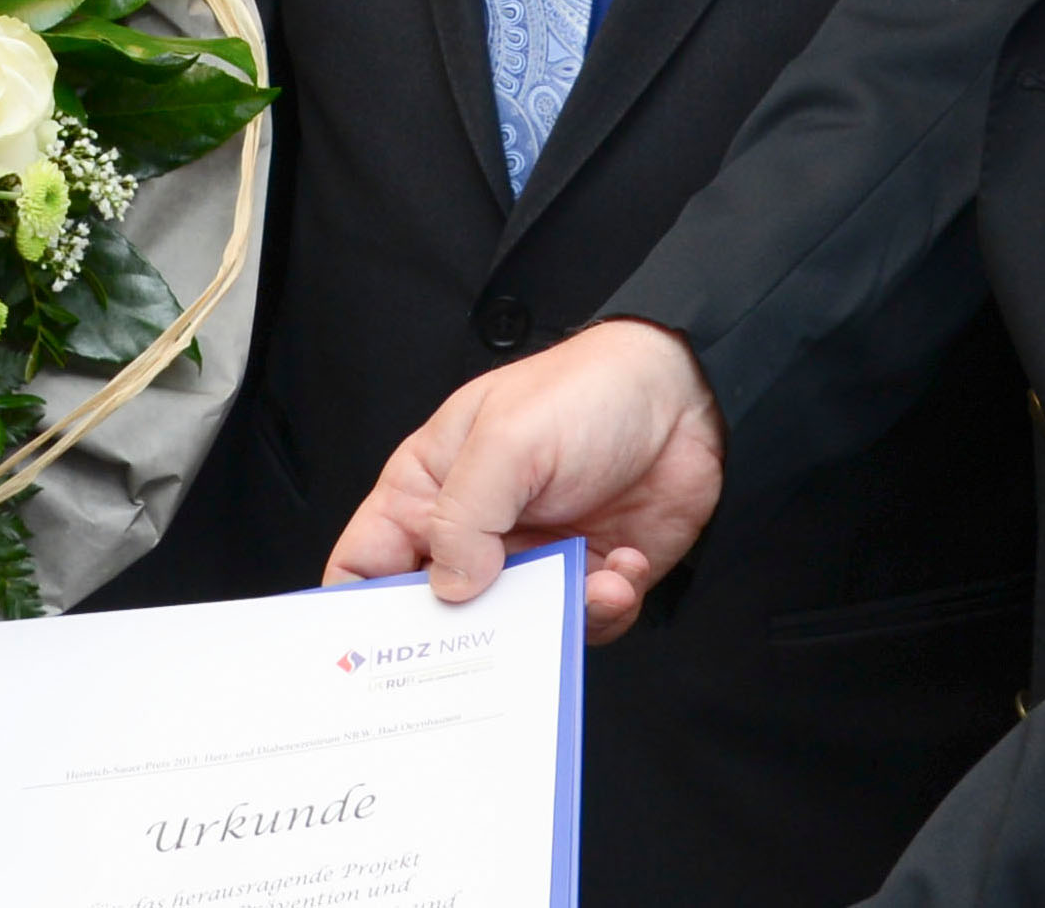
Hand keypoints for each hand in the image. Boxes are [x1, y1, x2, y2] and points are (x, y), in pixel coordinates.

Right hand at [324, 319, 726, 645]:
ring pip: (514, 631)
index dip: (357, 612)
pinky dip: (602, 608)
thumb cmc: (585, 391)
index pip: (366, 563)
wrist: (687, 399)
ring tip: (584, 584)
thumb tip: (449, 588)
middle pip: (437, 615)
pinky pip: (579, 625)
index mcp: (427, 489)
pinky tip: (623, 566)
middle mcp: (472, 532)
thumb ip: (463, 515)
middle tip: (489, 653)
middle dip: (461, 641)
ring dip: (549, 622)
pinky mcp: (586, 579)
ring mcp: (530, 559)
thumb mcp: (507, 439)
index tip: (375, 653)